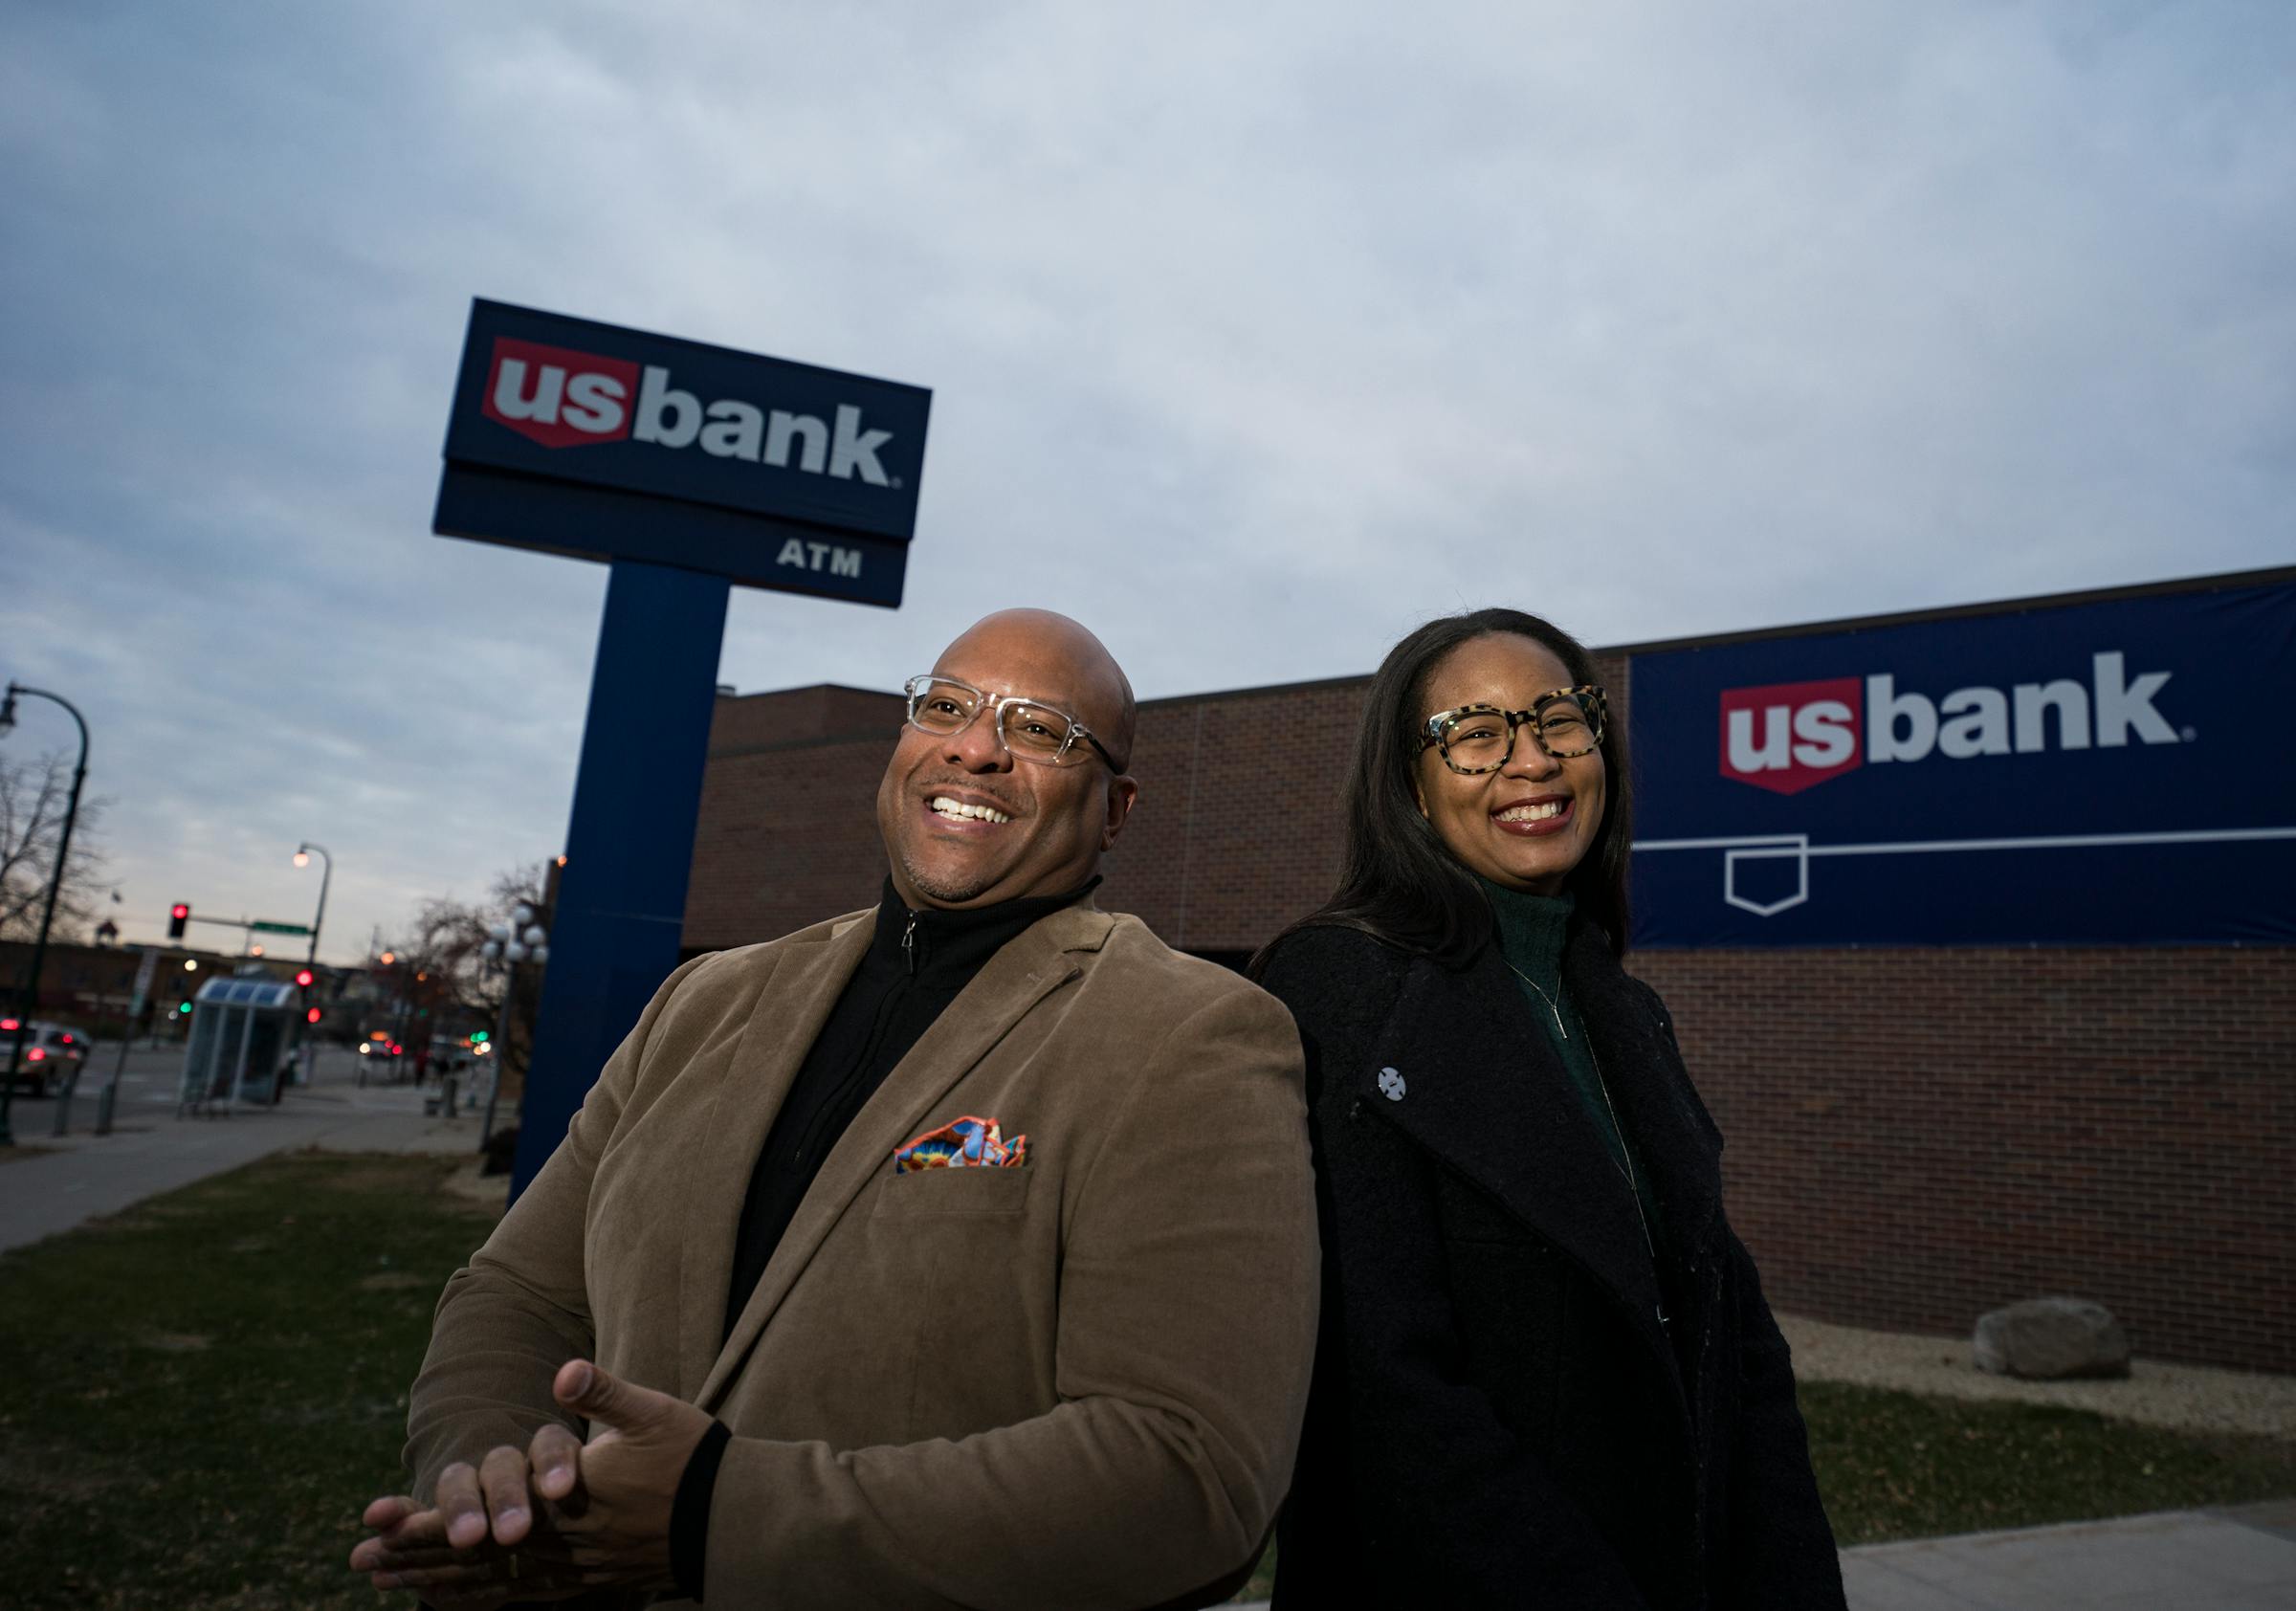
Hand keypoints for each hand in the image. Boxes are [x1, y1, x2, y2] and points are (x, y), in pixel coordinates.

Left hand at [351, 1360, 712, 1600]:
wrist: (732, 1517)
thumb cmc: (692, 1458)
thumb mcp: (651, 1412)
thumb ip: (604, 1391)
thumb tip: (562, 1369)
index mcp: (565, 1504)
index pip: (478, 1518)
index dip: (424, 1520)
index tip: (377, 1519)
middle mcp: (562, 1546)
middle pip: (472, 1559)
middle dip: (413, 1558)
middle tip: (360, 1557)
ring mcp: (576, 1571)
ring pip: (493, 1585)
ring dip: (438, 1585)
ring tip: (391, 1584)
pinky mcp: (591, 1583)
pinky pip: (525, 1599)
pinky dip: (484, 1601)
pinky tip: (459, 1601)